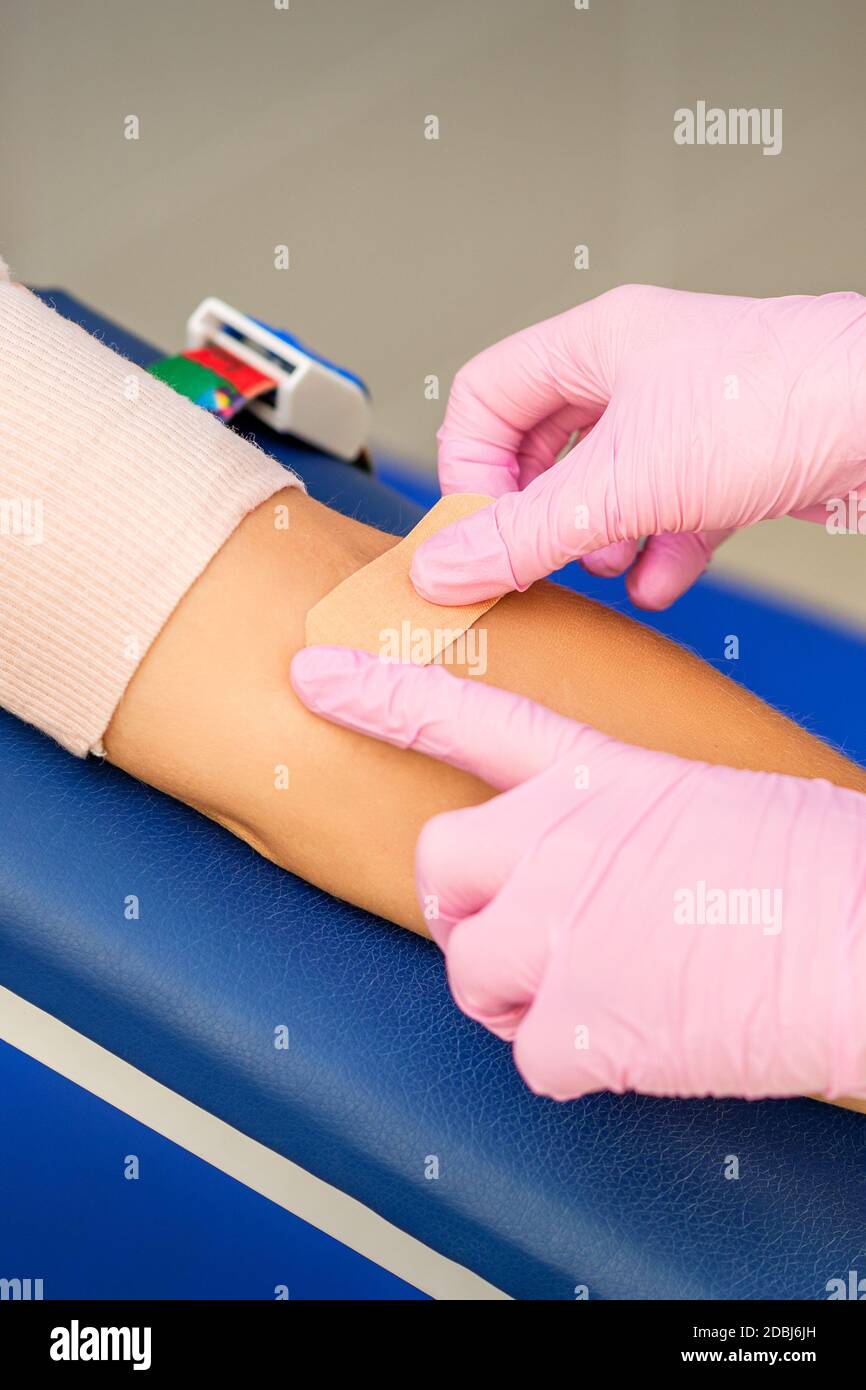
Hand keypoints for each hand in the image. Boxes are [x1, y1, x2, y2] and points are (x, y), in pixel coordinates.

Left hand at [292, 646, 865, 1100]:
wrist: (860, 943)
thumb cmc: (814, 872)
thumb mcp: (706, 802)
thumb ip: (621, 824)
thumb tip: (606, 871)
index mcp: (596, 779)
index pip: (467, 719)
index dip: (384, 696)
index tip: (317, 675)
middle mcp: (553, 844)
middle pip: (438, 867)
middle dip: (465, 903)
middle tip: (520, 925)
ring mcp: (552, 932)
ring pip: (472, 973)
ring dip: (521, 992)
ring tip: (603, 987)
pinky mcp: (570, 1025)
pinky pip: (528, 1057)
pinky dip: (573, 1061)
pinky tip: (634, 1038)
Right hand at [412, 284, 865, 608]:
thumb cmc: (770, 403)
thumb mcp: (620, 483)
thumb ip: (524, 535)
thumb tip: (444, 569)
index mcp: (593, 344)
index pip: (486, 397)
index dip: (470, 468)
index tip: (478, 532)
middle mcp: (635, 372)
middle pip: (543, 445)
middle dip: (535, 511)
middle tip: (529, 556)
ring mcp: (684, 416)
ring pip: (606, 482)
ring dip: (595, 537)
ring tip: (602, 564)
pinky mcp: (729, 460)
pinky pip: (668, 509)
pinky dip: (656, 550)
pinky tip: (659, 582)